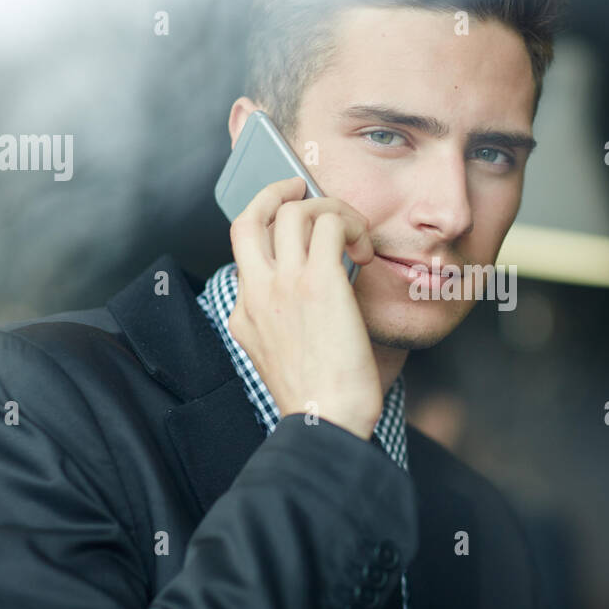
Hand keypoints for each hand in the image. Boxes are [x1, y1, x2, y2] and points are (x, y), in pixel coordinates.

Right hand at [226, 177, 381, 439]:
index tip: (291, 220)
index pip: (244, 251)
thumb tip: (311, 296)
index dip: (268, 225)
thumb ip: (281, 325)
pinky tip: (365, 251)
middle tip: (304, 187)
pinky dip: (351, 224)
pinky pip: (329, 222)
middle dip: (277, 190)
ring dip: (330, 209)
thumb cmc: (319, 399)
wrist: (325, 420)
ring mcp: (283, 283)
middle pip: (250, 216)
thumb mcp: (280, 360)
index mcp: (244, 313)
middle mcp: (257, 292)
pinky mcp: (318, 281)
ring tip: (355, 235)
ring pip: (295, 210)